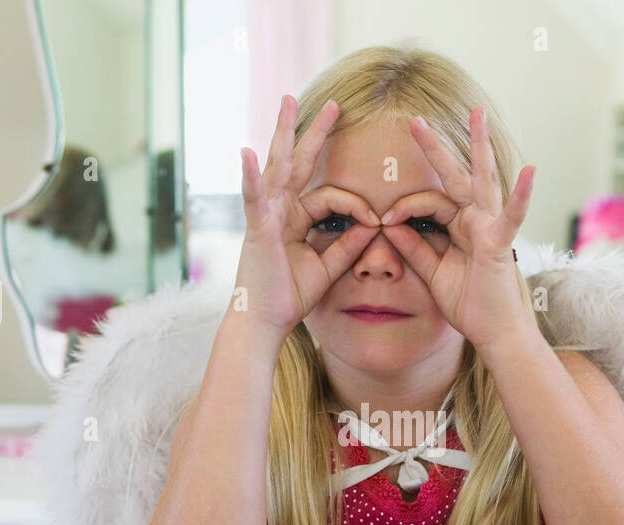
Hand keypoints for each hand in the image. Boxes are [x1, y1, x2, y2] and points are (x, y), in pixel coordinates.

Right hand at [233, 94, 382, 332]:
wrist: (264, 322)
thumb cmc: (289, 297)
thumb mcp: (327, 268)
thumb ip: (347, 247)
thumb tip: (373, 227)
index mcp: (294, 219)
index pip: (329, 197)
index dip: (356, 205)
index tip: (376, 220)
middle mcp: (278, 210)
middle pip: (298, 163)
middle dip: (314, 132)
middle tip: (332, 103)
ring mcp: (265, 217)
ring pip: (278, 167)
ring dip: (284, 133)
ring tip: (289, 103)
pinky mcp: (257, 230)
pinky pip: (254, 198)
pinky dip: (250, 176)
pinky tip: (247, 153)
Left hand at [376, 106, 535, 348]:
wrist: (493, 333)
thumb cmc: (469, 304)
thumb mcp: (432, 273)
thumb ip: (414, 248)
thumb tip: (389, 227)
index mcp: (459, 226)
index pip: (428, 202)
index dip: (403, 207)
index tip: (382, 220)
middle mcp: (476, 220)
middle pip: (454, 176)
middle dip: (435, 148)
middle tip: (416, 120)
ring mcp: (490, 228)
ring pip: (481, 181)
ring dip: (479, 147)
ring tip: (478, 116)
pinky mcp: (500, 244)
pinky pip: (511, 217)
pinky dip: (521, 196)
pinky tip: (530, 173)